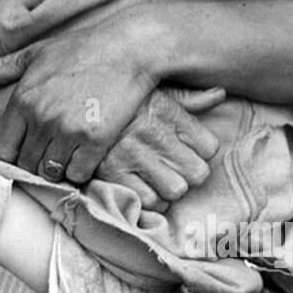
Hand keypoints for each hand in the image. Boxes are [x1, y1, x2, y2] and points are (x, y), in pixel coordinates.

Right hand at [95, 86, 226, 207]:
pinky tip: (140, 185)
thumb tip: (220, 93)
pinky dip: (147, 199)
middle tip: (173, 167)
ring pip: (175, 191)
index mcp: (166, 110)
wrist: (72, 107)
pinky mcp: (112, 174)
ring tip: (155, 177)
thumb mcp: (153, 91)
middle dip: (188, 174)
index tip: (188, 149)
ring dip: (167, 189)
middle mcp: (152, 132)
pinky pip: (148, 202)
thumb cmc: (121, 103)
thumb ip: (188, 98)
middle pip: (197, 174)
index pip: (210, 147)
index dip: (201, 152)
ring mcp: (132, 155)